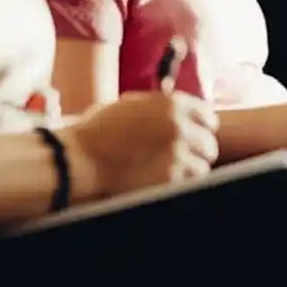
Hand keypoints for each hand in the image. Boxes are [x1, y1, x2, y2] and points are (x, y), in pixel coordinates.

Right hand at [65, 91, 219, 198]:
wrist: (77, 158)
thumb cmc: (97, 132)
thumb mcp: (130, 105)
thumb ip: (160, 106)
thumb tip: (184, 112)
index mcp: (172, 104)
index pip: (208, 116)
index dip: (201, 128)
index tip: (194, 136)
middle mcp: (179, 126)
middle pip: (208, 143)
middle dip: (197, 151)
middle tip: (181, 157)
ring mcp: (177, 152)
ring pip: (203, 164)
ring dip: (191, 168)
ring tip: (171, 171)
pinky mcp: (171, 177)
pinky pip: (191, 181)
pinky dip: (181, 182)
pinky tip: (164, 180)